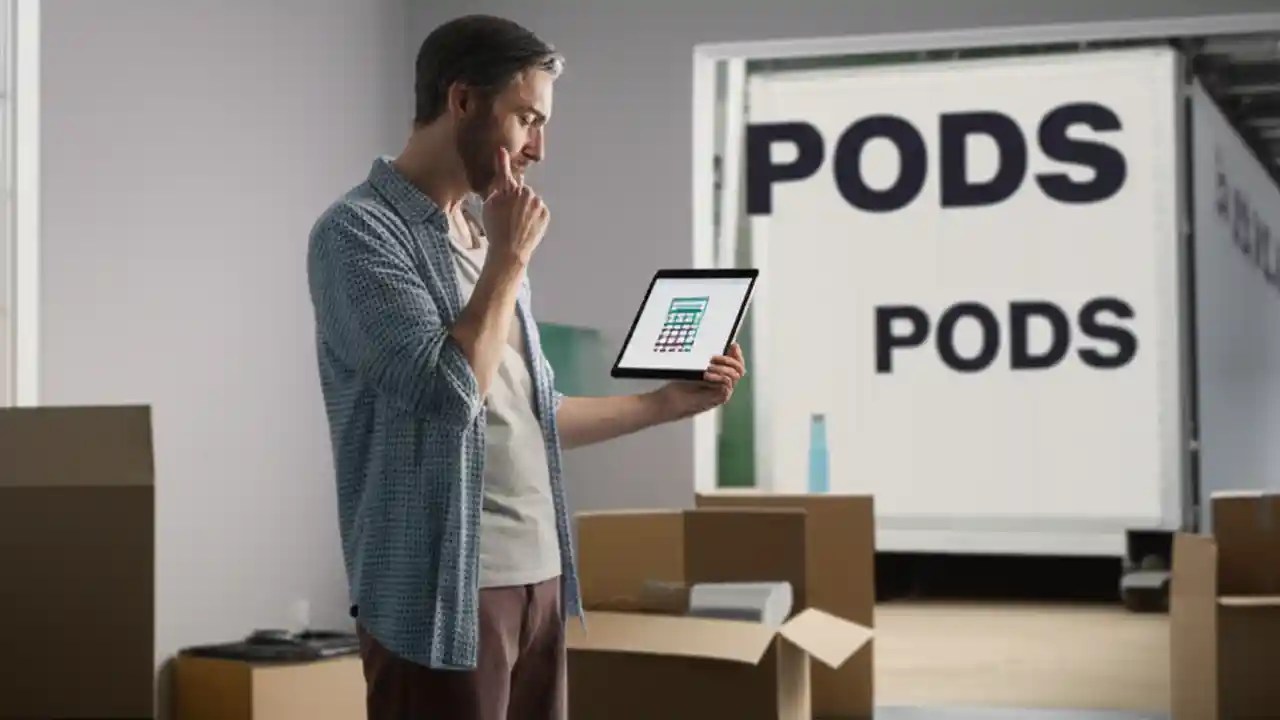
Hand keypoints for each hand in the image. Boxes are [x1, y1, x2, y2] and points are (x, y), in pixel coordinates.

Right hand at [483, 147, 549, 266]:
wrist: (510, 251)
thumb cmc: (496, 231)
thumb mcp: (489, 207)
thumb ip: (495, 190)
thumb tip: (501, 181)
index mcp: (509, 190)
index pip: (505, 172)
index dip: (502, 161)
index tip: (502, 150)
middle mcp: (525, 193)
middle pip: (521, 189)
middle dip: (517, 198)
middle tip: (509, 215)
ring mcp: (537, 203)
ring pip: (531, 200)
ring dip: (526, 207)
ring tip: (517, 223)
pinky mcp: (545, 213)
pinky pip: (539, 210)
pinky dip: (534, 215)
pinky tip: (526, 226)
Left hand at [659, 342, 746, 419]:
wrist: (672, 399)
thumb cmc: (682, 385)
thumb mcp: (697, 366)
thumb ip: (711, 358)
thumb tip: (722, 346)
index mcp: (722, 375)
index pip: (738, 364)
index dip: (738, 354)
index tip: (733, 345)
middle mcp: (725, 384)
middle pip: (739, 370)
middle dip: (729, 360)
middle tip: (713, 358)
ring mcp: (722, 393)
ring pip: (734, 377)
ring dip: (723, 369)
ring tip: (708, 368)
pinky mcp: (717, 400)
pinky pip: (727, 387)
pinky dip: (719, 378)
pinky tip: (708, 376)